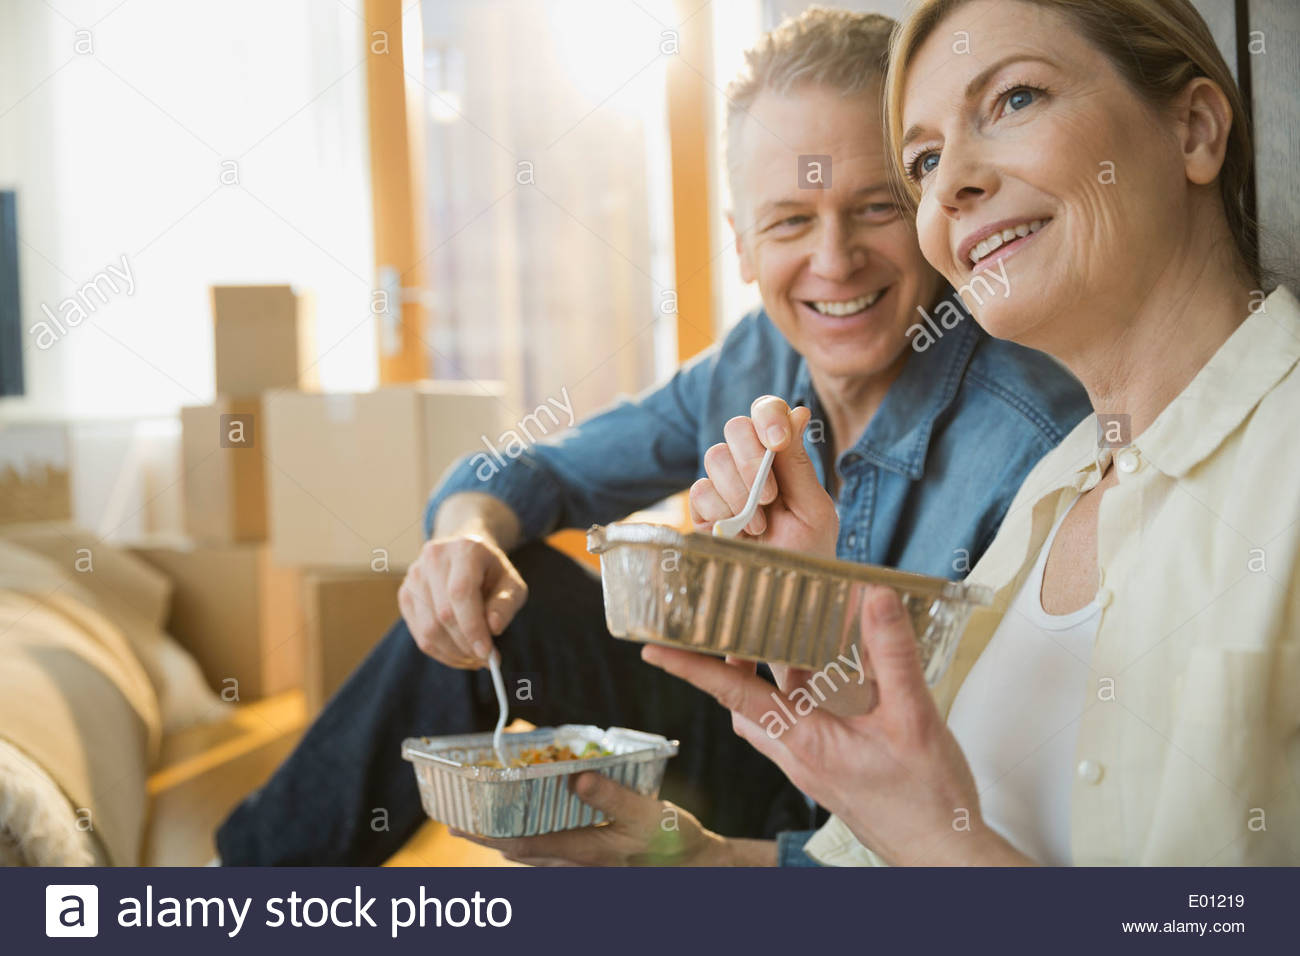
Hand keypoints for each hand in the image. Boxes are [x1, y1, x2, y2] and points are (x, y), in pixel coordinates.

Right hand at [398, 532, 527, 667]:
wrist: (465, 553)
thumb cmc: (491, 571)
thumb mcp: (511, 582)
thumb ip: (506, 603)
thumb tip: (493, 628)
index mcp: (463, 550)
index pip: (461, 593)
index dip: (473, 627)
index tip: (487, 653)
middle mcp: (433, 559)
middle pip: (444, 614)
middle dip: (466, 645)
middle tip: (486, 660)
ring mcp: (414, 577)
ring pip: (429, 629)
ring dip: (454, 653)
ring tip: (475, 658)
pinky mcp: (405, 595)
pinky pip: (420, 635)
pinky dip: (442, 652)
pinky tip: (460, 654)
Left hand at [450, 773, 739, 865]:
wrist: (696, 866)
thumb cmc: (674, 840)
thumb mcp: (648, 813)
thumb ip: (612, 796)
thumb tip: (576, 776)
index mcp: (582, 850)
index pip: (519, 843)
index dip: (483, 833)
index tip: (455, 822)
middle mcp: (574, 862)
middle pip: (516, 850)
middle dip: (485, 834)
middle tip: (457, 814)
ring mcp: (581, 864)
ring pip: (530, 853)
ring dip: (504, 835)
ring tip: (485, 813)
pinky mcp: (590, 859)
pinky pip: (549, 850)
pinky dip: (530, 835)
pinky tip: (533, 815)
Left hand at [643, 586, 1031, 865]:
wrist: (943, 856)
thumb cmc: (927, 799)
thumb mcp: (914, 716)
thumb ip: (892, 654)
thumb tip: (875, 598)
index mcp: (805, 741)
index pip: (734, 694)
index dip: (692, 668)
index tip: (654, 650)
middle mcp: (797, 756)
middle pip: (742, 706)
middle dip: (726, 669)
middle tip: (724, 631)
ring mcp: (811, 768)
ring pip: (767, 720)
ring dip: (764, 684)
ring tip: (777, 646)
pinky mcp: (828, 774)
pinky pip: (795, 731)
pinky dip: (796, 701)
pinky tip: (826, 684)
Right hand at [689, 396, 837, 557]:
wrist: (781, 599)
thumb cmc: (807, 557)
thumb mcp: (813, 510)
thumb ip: (799, 463)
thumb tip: (797, 410)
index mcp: (783, 459)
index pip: (768, 413)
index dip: (768, 415)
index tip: (777, 441)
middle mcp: (751, 466)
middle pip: (736, 427)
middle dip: (751, 458)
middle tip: (769, 496)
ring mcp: (724, 487)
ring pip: (715, 457)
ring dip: (739, 491)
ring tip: (759, 525)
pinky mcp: (702, 511)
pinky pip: (699, 491)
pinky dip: (720, 511)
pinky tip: (738, 534)